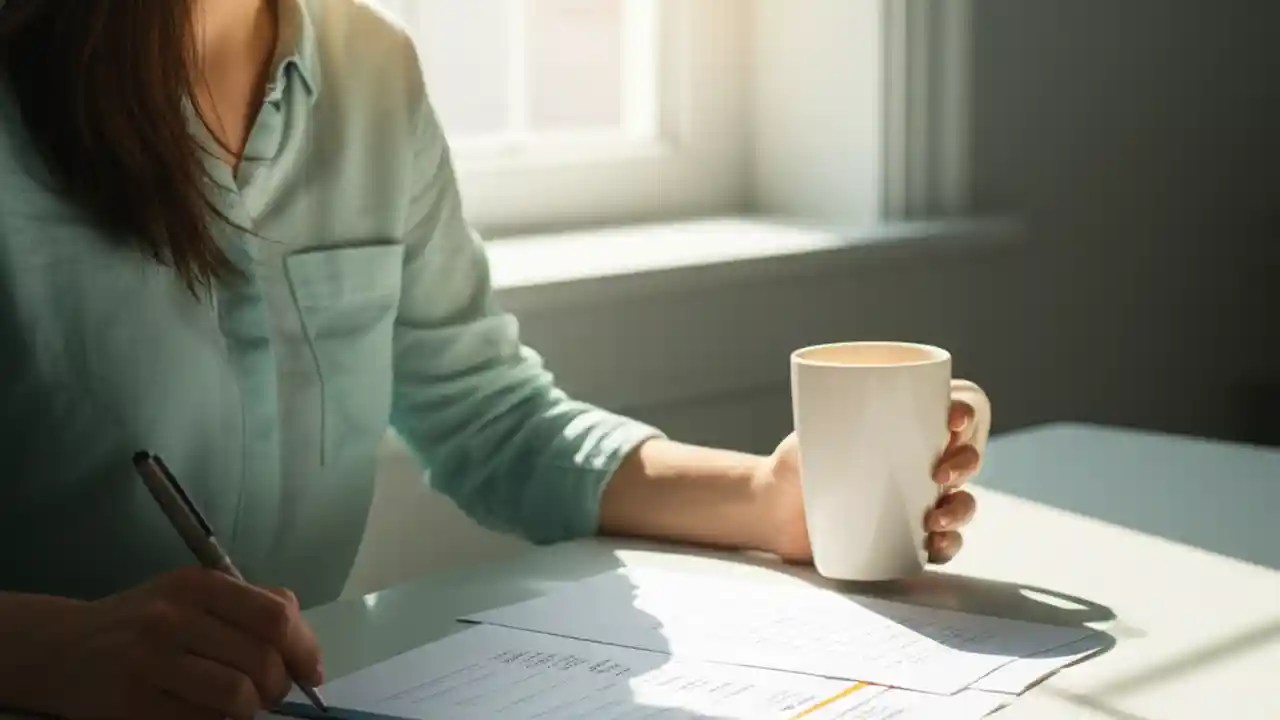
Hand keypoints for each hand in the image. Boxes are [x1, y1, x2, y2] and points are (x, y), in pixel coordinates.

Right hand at [18, 567, 322, 719]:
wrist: (64, 647)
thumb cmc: (143, 621)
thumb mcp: (192, 595)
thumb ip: (249, 606)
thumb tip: (305, 642)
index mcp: (198, 585)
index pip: (275, 617)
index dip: (304, 649)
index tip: (311, 672)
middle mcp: (173, 616)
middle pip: (261, 660)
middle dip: (279, 686)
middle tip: (270, 694)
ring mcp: (150, 660)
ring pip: (236, 696)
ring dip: (250, 709)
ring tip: (242, 705)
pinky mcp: (133, 703)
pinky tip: (210, 714)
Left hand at [754, 399, 985, 564]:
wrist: (775, 510)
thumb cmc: (794, 462)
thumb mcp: (805, 438)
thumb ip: (817, 428)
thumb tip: (829, 423)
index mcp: (906, 426)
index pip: (955, 408)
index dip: (967, 410)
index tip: (953, 419)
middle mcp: (921, 462)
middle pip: (968, 454)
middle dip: (967, 461)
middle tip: (941, 472)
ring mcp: (919, 502)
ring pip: (963, 501)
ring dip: (962, 508)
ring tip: (935, 519)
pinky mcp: (908, 539)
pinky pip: (943, 544)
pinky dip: (948, 545)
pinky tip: (935, 544)